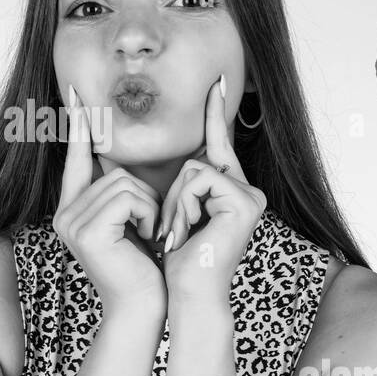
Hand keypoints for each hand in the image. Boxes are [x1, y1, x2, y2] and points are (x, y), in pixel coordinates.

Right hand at [53, 84, 166, 315]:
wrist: (144, 306)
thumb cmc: (145, 266)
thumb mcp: (131, 221)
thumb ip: (121, 192)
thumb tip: (119, 155)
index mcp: (73, 211)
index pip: (76, 159)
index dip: (79, 127)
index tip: (75, 93)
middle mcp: (66, 215)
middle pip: (111, 169)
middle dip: (143, 193)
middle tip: (152, 227)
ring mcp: (72, 223)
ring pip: (122, 181)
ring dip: (149, 205)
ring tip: (150, 235)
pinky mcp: (87, 231)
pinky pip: (127, 197)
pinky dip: (148, 213)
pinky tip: (148, 237)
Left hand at [156, 74, 266, 302]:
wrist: (186, 292)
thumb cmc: (172, 260)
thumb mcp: (163, 212)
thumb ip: (163, 182)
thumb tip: (126, 149)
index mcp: (229, 191)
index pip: (217, 146)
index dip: (215, 114)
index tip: (216, 82)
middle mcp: (245, 191)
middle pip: (197, 160)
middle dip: (174, 196)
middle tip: (170, 233)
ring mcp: (250, 196)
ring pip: (194, 168)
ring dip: (175, 204)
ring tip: (178, 236)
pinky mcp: (245, 202)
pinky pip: (199, 179)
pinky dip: (183, 205)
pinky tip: (187, 232)